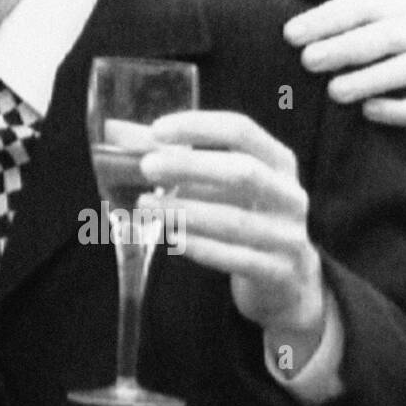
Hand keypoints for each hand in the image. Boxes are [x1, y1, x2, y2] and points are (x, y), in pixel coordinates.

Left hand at [142, 111, 325, 366]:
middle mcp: (290, 195)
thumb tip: (115, 131)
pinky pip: (237, 258)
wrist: (285, 280)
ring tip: (145, 205)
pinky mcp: (279, 272)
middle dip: (191, 166)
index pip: (241, 131)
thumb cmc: (242, 215)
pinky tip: (172, 239)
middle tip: (146, 167)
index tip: (157, 130)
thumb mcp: (216, 182)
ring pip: (235, 220)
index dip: (199, 126)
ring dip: (185, 211)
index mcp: (277, 160)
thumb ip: (171, 155)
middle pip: (243, 171)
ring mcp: (289, 236)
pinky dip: (201, 247)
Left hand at [283, 0, 405, 126]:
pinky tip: (367, 110)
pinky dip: (398, 111)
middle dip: (344, 49)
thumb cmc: (366, 24)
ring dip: (370, 80)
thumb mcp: (352, 1)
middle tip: (307, 61)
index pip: (362, 5)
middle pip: (385, 37)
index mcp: (395, 3)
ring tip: (333, 92)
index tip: (290, 34)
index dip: (325, 19)